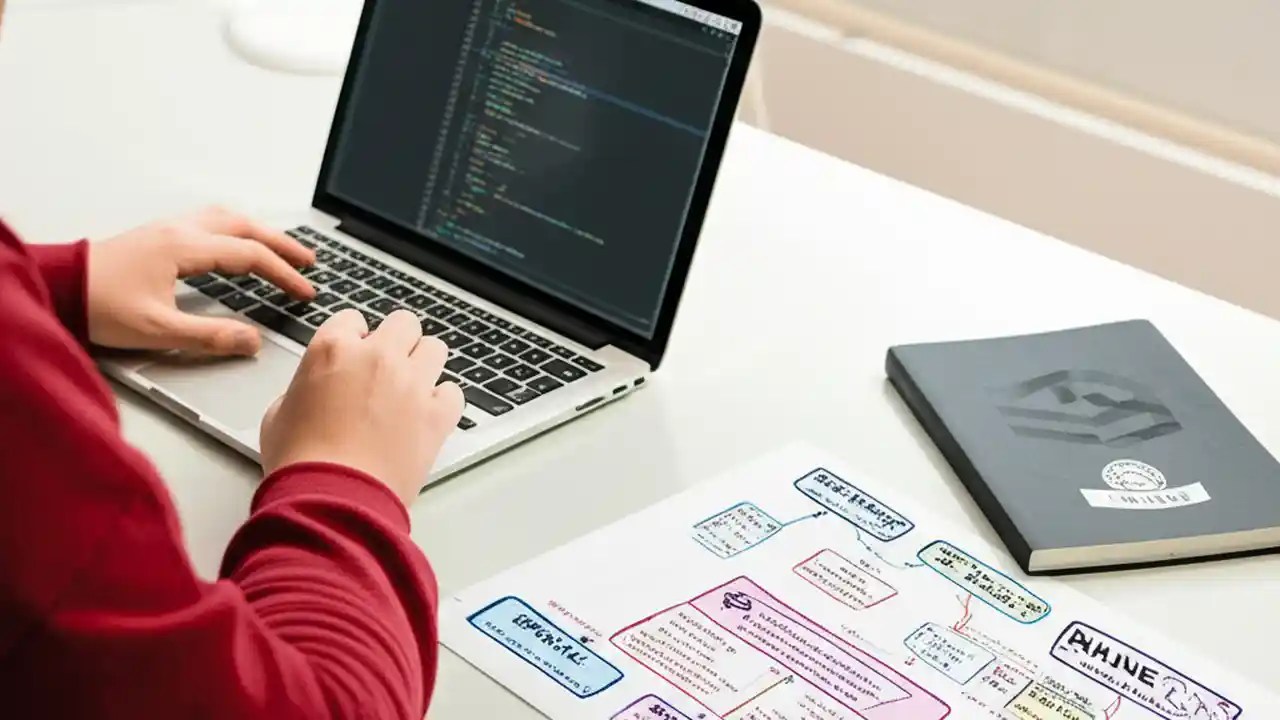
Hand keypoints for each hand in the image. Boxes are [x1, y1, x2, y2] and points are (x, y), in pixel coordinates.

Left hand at [87, 206, 315, 354]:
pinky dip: (235, 229)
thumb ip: (210, 337)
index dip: (283, 274)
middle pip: (245, 226)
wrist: (59, 287)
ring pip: (227, 218)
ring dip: (259, 231)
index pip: (250, 254)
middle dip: (282, 243)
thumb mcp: (158, 331)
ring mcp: (168, 229)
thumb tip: (251, 341)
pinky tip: (235, 242)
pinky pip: (209, 221)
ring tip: (280, 247)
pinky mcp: (158, 235)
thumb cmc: (99, 304)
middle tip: (309, 261)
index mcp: (185, 247)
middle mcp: (180, 230)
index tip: (304, 291)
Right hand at [260, 309, 465, 503]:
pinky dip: (443, 401)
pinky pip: (453, 392)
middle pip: (404, 323)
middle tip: (389, 365)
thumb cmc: (301, 464)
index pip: (352, 320)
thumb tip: (313, 393)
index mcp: (333, 350)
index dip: (354, 338)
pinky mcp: (437, 415)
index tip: (356, 353)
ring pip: (435, 348)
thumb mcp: (278, 414)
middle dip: (397, 341)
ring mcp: (412, 384)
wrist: (332, 498)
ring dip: (424, 364)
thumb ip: (302, 389)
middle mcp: (377, 358)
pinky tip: (427, 414)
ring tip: (411, 387)